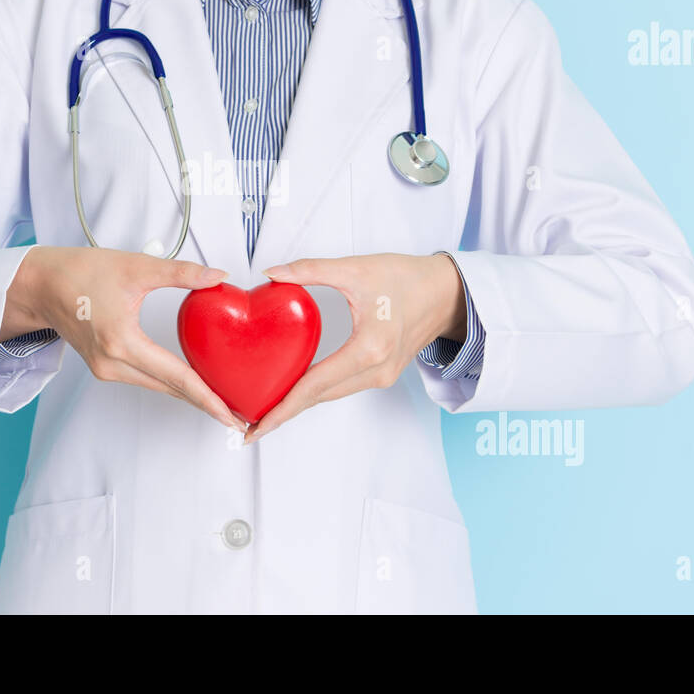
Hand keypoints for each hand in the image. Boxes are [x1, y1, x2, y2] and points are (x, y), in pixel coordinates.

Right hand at [2, 246, 245, 430]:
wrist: (41, 285)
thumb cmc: (80, 274)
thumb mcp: (136, 268)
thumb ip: (181, 273)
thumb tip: (218, 277)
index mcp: (122, 343)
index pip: (177, 377)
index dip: (209, 398)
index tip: (231, 417)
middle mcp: (112, 364)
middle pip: (170, 390)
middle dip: (205, 404)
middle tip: (238, 417)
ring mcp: (106, 369)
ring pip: (157, 386)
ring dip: (189, 394)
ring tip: (220, 402)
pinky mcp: (103, 367)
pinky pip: (145, 380)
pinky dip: (170, 383)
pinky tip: (190, 382)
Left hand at [243, 253, 465, 443]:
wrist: (447, 292)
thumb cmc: (407, 279)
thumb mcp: (355, 268)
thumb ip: (310, 270)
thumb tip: (271, 274)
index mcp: (369, 347)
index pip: (314, 385)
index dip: (281, 407)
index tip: (255, 425)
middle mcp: (376, 370)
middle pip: (319, 398)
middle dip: (282, 413)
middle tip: (246, 425)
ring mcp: (381, 376)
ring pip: (329, 396)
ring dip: (297, 405)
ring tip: (263, 412)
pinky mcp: (382, 374)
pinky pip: (341, 388)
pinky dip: (315, 393)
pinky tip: (293, 392)